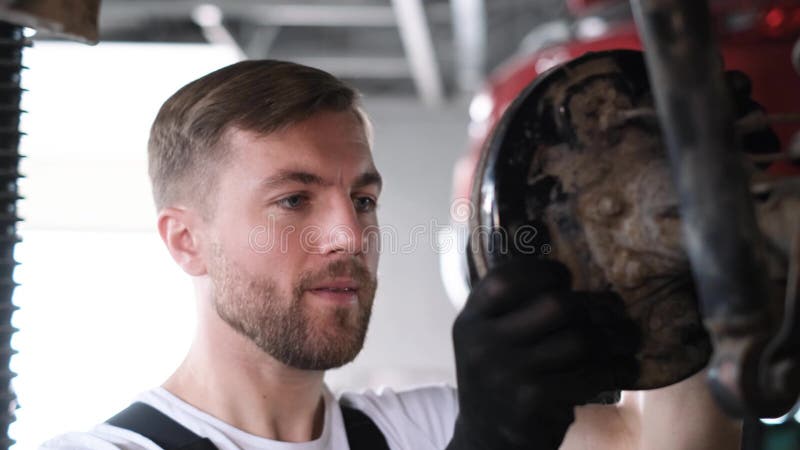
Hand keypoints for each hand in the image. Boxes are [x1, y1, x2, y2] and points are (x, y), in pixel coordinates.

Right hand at [447, 257, 639, 449]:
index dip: (543, 272)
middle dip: (592, 306)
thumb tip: (568, 270)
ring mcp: (506, 373)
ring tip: (628, 337)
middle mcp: (482, 344)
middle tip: (613, 309)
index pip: (506, 279)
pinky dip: (616, 368)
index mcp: (470, 321)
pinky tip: (626, 367)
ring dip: (614, 337)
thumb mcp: (487, 339)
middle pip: (555, 305)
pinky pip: (590, 373)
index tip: (566, 278)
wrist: (487, 442)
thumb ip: (511, 308)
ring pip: (580, 339)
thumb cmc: (499, 380)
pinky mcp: (533, 400)